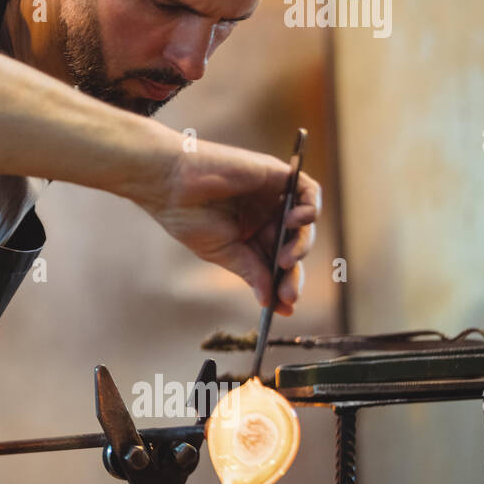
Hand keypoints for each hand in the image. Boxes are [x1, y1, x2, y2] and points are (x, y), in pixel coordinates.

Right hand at [135, 138, 321, 314]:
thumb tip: (270, 302)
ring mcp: (272, 197)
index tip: (286, 308)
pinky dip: (310, 208)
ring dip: (300, 246)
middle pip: (292, 247)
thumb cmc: (189, 216)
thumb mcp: (223, 252)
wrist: (173, 183)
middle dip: (292, 272)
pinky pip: (309, 193)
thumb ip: (251, 271)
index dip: (283, 285)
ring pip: (303, 225)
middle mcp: (264, 217)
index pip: (275, 263)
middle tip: (288, 294)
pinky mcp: (277, 176)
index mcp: (248, 236)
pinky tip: (295, 221)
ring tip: (284, 260)